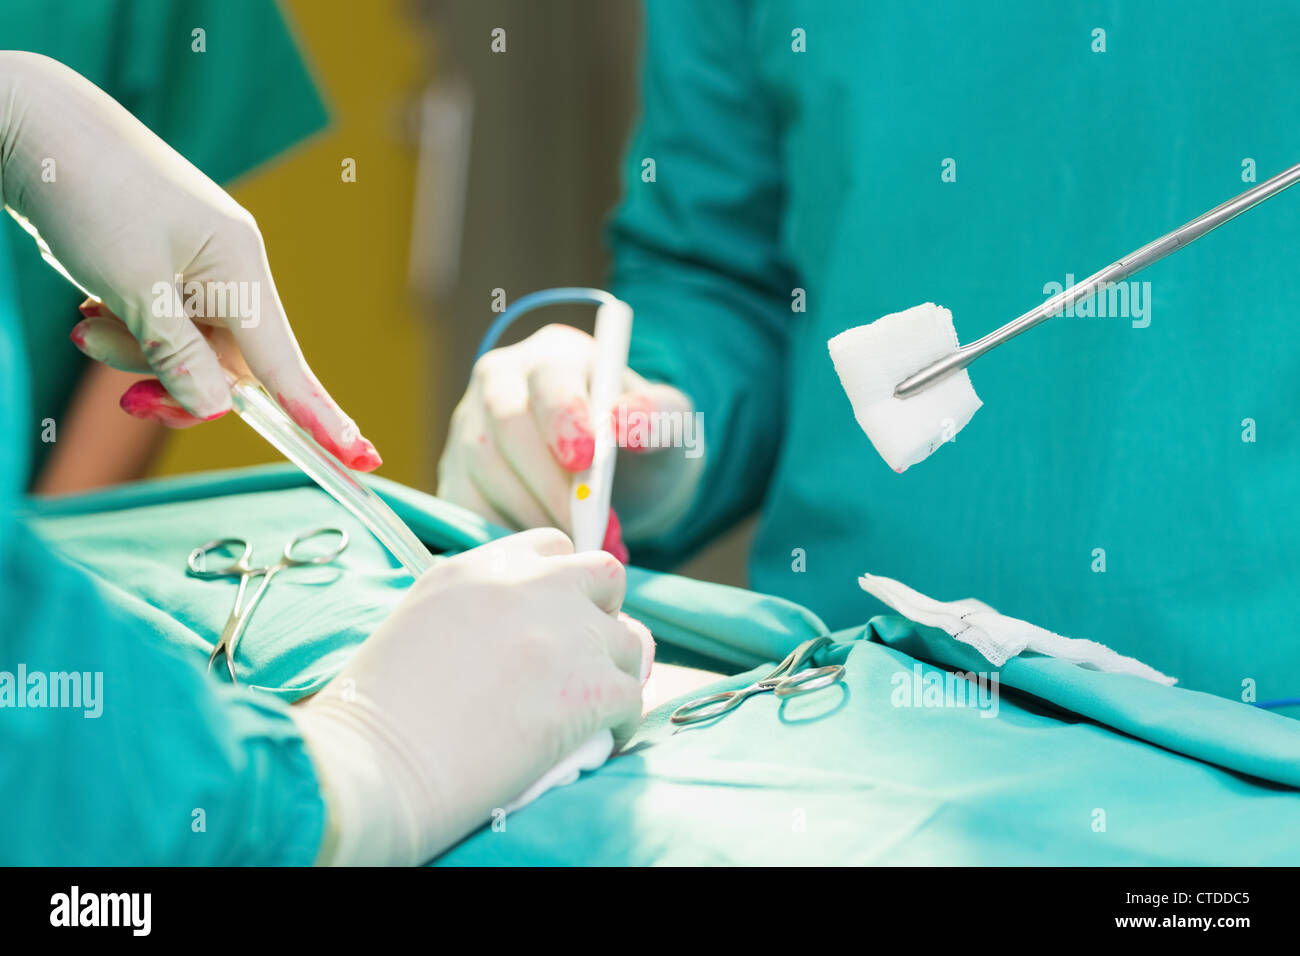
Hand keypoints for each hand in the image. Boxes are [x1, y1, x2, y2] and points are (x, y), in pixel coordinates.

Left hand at [0, 52, 378, 468]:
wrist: (30, 120)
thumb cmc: (88, 191)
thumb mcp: (131, 289)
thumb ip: (178, 357)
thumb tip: (217, 408)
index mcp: (241, 267)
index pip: (287, 363)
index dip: (322, 417)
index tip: (361, 459)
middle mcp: (231, 268)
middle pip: (225, 364)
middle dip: (171, 382)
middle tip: (124, 395)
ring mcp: (198, 264)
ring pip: (185, 347)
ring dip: (135, 354)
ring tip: (87, 322)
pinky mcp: (165, 262)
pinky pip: (162, 322)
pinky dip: (127, 328)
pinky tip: (94, 303)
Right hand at [293, 528, 651, 864]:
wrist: (377, 762)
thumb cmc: (375, 711)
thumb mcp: (419, 621)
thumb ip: (476, 609)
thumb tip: (516, 637)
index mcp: (481, 567)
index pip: (552, 548)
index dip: (561, 583)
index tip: (555, 617)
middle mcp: (532, 587)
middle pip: (605, 576)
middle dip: (603, 612)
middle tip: (585, 656)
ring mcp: (568, 635)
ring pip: (631, 640)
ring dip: (617, 670)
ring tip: (594, 707)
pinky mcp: (593, 689)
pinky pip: (635, 696)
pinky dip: (622, 722)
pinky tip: (598, 740)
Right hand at [437, 323, 700, 559]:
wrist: (619, 482)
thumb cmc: (642, 447)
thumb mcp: (668, 428)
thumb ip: (657, 418)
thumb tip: (627, 421)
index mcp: (556, 356)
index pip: (548, 377)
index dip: (563, 417)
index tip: (588, 458)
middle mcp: (501, 383)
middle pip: (505, 424)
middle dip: (547, 482)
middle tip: (588, 527)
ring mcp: (470, 428)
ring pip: (482, 468)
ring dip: (530, 515)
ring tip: (578, 549)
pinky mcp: (457, 475)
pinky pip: (464, 505)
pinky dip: (501, 533)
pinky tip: (543, 557)